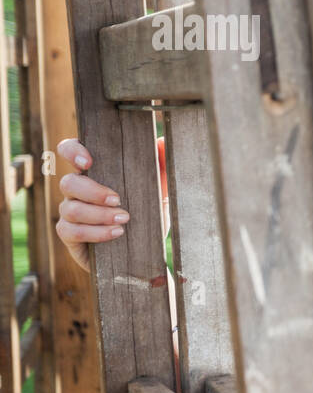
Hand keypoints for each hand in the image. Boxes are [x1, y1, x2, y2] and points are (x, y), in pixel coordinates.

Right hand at [54, 137, 168, 273]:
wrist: (144, 251)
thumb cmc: (146, 214)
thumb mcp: (158, 191)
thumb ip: (160, 166)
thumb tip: (164, 141)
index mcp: (94, 173)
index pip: (70, 151)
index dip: (72, 151)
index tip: (88, 161)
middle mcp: (76, 190)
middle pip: (68, 183)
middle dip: (93, 191)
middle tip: (118, 200)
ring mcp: (70, 212)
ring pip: (71, 208)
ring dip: (98, 214)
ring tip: (125, 219)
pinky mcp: (69, 235)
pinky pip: (71, 231)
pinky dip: (95, 232)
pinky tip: (116, 233)